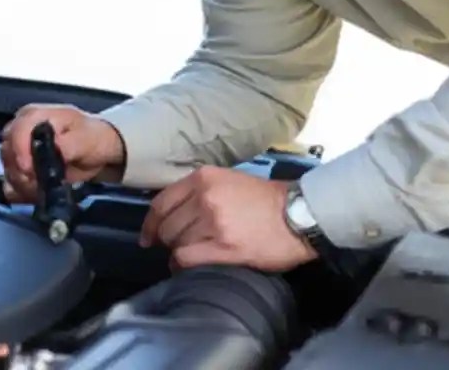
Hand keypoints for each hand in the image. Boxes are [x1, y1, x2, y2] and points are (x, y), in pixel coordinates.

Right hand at [0, 103, 124, 202]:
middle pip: (7, 154)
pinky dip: (22, 194)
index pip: (15, 133)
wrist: (96, 150)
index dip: (20, 153)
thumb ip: (66, 144)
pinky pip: (10, 186)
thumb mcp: (84, 138)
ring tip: (47, 187)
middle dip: (23, 173)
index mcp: (32, 116)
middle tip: (43, 182)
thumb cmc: (90, 138)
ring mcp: (16, 152)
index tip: (31, 172)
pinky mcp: (18, 171)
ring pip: (8, 172)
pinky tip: (38, 193)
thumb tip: (51, 151)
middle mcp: (18, 131)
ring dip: (25, 186)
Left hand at [140, 166, 317, 271]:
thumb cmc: (266, 201)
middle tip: (181, 248)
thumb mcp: (229, 182)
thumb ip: (200, 192)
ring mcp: (213, 222)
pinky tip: (188, 269)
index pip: (161, 203)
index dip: (151, 224)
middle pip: (167, 226)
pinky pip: (186, 259)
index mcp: (203, 178)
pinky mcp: (224, 247)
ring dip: (179, 253)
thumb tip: (174, 215)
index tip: (148, 237)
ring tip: (193, 256)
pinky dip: (181, 266)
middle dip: (169, 241)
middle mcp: (204, 197)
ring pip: (176, 243)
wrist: (300, 215)